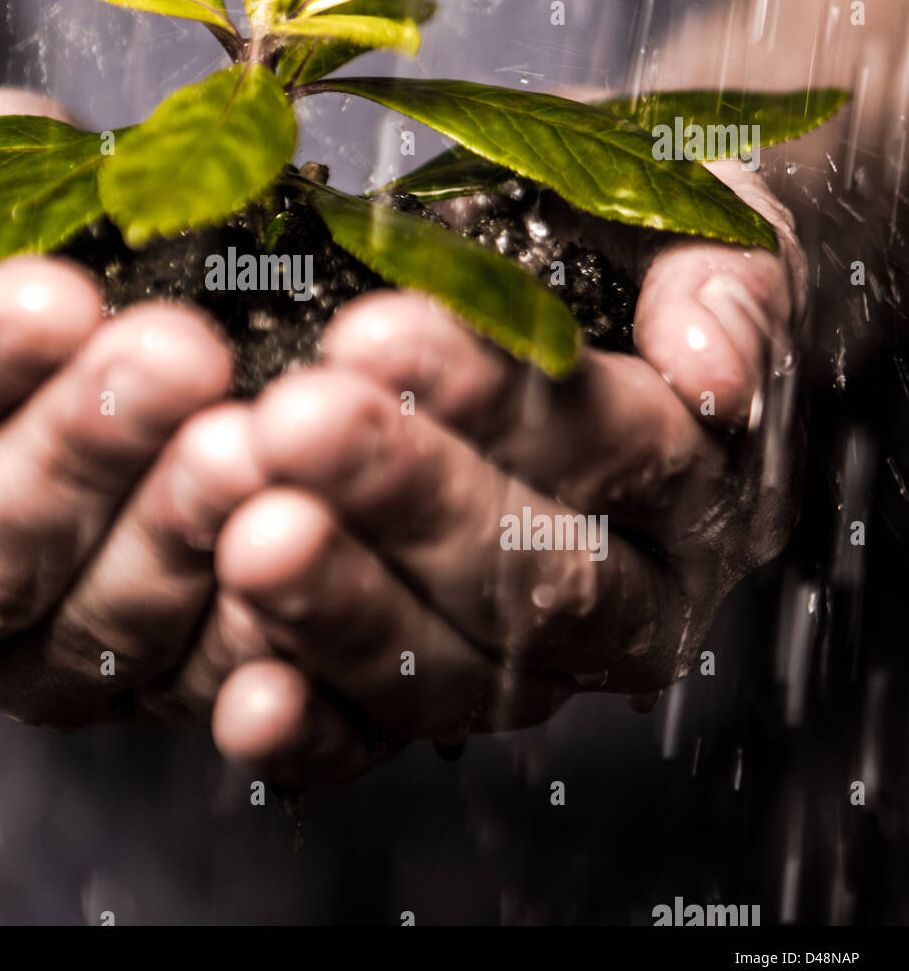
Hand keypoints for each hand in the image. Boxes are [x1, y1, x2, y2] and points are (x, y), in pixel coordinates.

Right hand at [0, 90, 266, 727]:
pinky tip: (305, 551)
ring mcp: (19, 650)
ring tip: (251, 444)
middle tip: (177, 356)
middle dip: (80, 451)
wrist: (48, 278)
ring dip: (174, 537)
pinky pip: (188, 676)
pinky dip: (249, 629)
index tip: (55, 294)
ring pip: (85, 628)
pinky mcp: (131, 677)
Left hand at [208, 159, 805, 781]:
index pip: (615, 445)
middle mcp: (632, 598)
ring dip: (345, 608)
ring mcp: (528, 669)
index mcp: (703, 485)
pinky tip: (243, 699)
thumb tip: (713, 371)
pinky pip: (372, 740)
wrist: (579, 326)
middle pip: (534, 572)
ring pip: (451, 667)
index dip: (496, 397)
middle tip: (297, 424)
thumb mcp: (697, 230)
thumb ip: (726, 285)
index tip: (373, 334)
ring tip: (249, 536)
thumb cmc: (619, 265)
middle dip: (406, 495)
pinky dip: (310, 729)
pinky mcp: (424, 707)